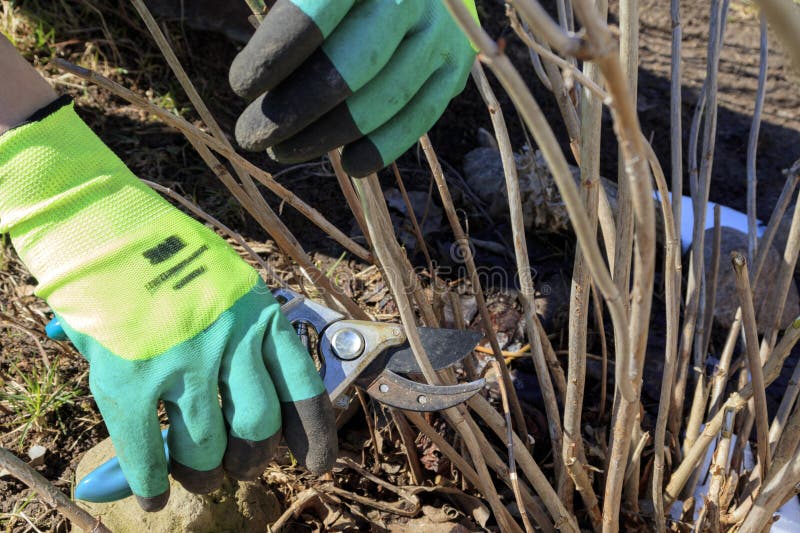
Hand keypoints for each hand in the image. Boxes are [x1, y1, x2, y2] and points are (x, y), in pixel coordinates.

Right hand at [0, 98, 336, 510]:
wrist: (106, 231)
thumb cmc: (173, 258)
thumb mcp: (230, 287)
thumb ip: (248, 338)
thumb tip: (265, 396)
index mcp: (263, 317)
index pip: (303, 390)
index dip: (313, 435)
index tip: (316, 465)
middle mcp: (233, 343)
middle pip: (258, 430)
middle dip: (251, 460)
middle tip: (237, 466)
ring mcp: (184, 364)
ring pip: (208, 448)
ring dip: (203, 472)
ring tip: (199, 473)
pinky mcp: (134, 381)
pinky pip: (150, 452)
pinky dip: (150, 483)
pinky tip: (152, 495)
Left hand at [229, 0, 476, 176]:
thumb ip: (280, 2)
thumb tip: (235, 44)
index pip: (315, 14)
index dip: (275, 53)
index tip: (241, 86)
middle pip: (351, 66)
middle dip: (295, 109)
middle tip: (252, 137)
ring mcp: (440, 34)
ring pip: (383, 99)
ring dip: (327, 136)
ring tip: (284, 150)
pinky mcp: (456, 69)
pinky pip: (420, 117)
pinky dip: (384, 147)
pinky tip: (350, 164)